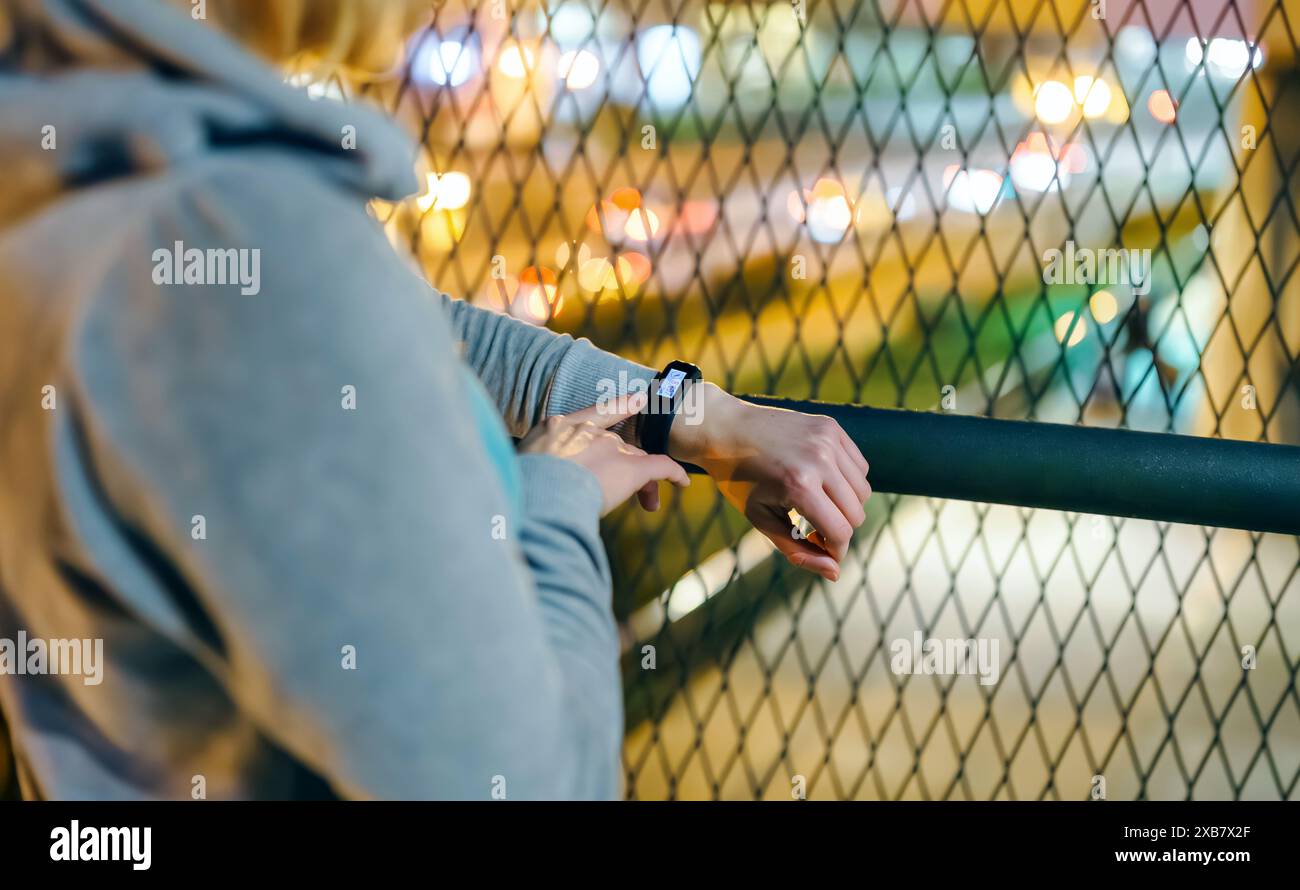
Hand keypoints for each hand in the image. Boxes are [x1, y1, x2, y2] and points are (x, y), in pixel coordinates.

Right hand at [520, 395, 690, 516]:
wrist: (538, 496)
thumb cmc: (522, 490)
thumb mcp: (520, 468)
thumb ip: (537, 466)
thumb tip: (534, 482)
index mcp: (557, 427)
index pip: (594, 413)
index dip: (619, 406)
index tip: (638, 399)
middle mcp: (587, 432)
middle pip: (617, 445)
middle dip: (624, 466)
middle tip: (624, 493)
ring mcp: (609, 447)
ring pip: (636, 459)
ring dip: (644, 480)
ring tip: (650, 503)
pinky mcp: (631, 467)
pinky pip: (661, 467)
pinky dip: (674, 474)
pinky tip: (683, 482)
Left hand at [670, 384, 869, 580]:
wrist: (726, 430)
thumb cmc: (740, 481)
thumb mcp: (762, 520)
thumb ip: (798, 550)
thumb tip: (835, 573)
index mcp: (799, 486)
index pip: (841, 533)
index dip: (833, 551)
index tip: (817, 547)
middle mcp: (819, 460)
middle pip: (856, 514)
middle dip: (839, 529)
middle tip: (813, 527)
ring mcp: (827, 440)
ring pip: (863, 490)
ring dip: (846, 506)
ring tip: (817, 504)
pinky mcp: (831, 426)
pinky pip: (859, 466)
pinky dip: (848, 480)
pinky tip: (823, 481)